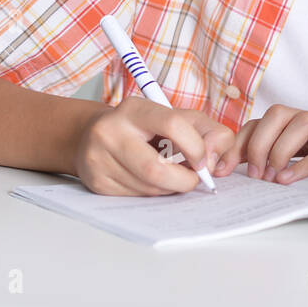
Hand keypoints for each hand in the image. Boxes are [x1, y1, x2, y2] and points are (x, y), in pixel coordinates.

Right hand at [73, 95, 235, 195]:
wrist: (92, 135)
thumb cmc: (143, 127)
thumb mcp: (175, 117)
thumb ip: (207, 131)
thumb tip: (216, 160)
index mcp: (134, 109)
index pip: (173, 125)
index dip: (196, 148)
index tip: (204, 161)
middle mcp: (110, 132)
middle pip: (155, 169)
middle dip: (184, 180)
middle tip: (194, 179)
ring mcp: (99, 159)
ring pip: (148, 188)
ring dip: (170, 188)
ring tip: (171, 176)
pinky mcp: (96, 182)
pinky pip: (135, 197)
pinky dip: (153, 193)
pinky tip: (150, 180)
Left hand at [213, 102, 307, 184]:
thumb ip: (305, 151)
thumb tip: (270, 172)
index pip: (264, 120)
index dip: (239, 140)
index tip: (222, 166)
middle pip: (274, 115)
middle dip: (252, 143)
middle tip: (246, 173)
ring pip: (296, 124)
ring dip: (276, 150)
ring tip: (270, 177)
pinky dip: (305, 164)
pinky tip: (292, 180)